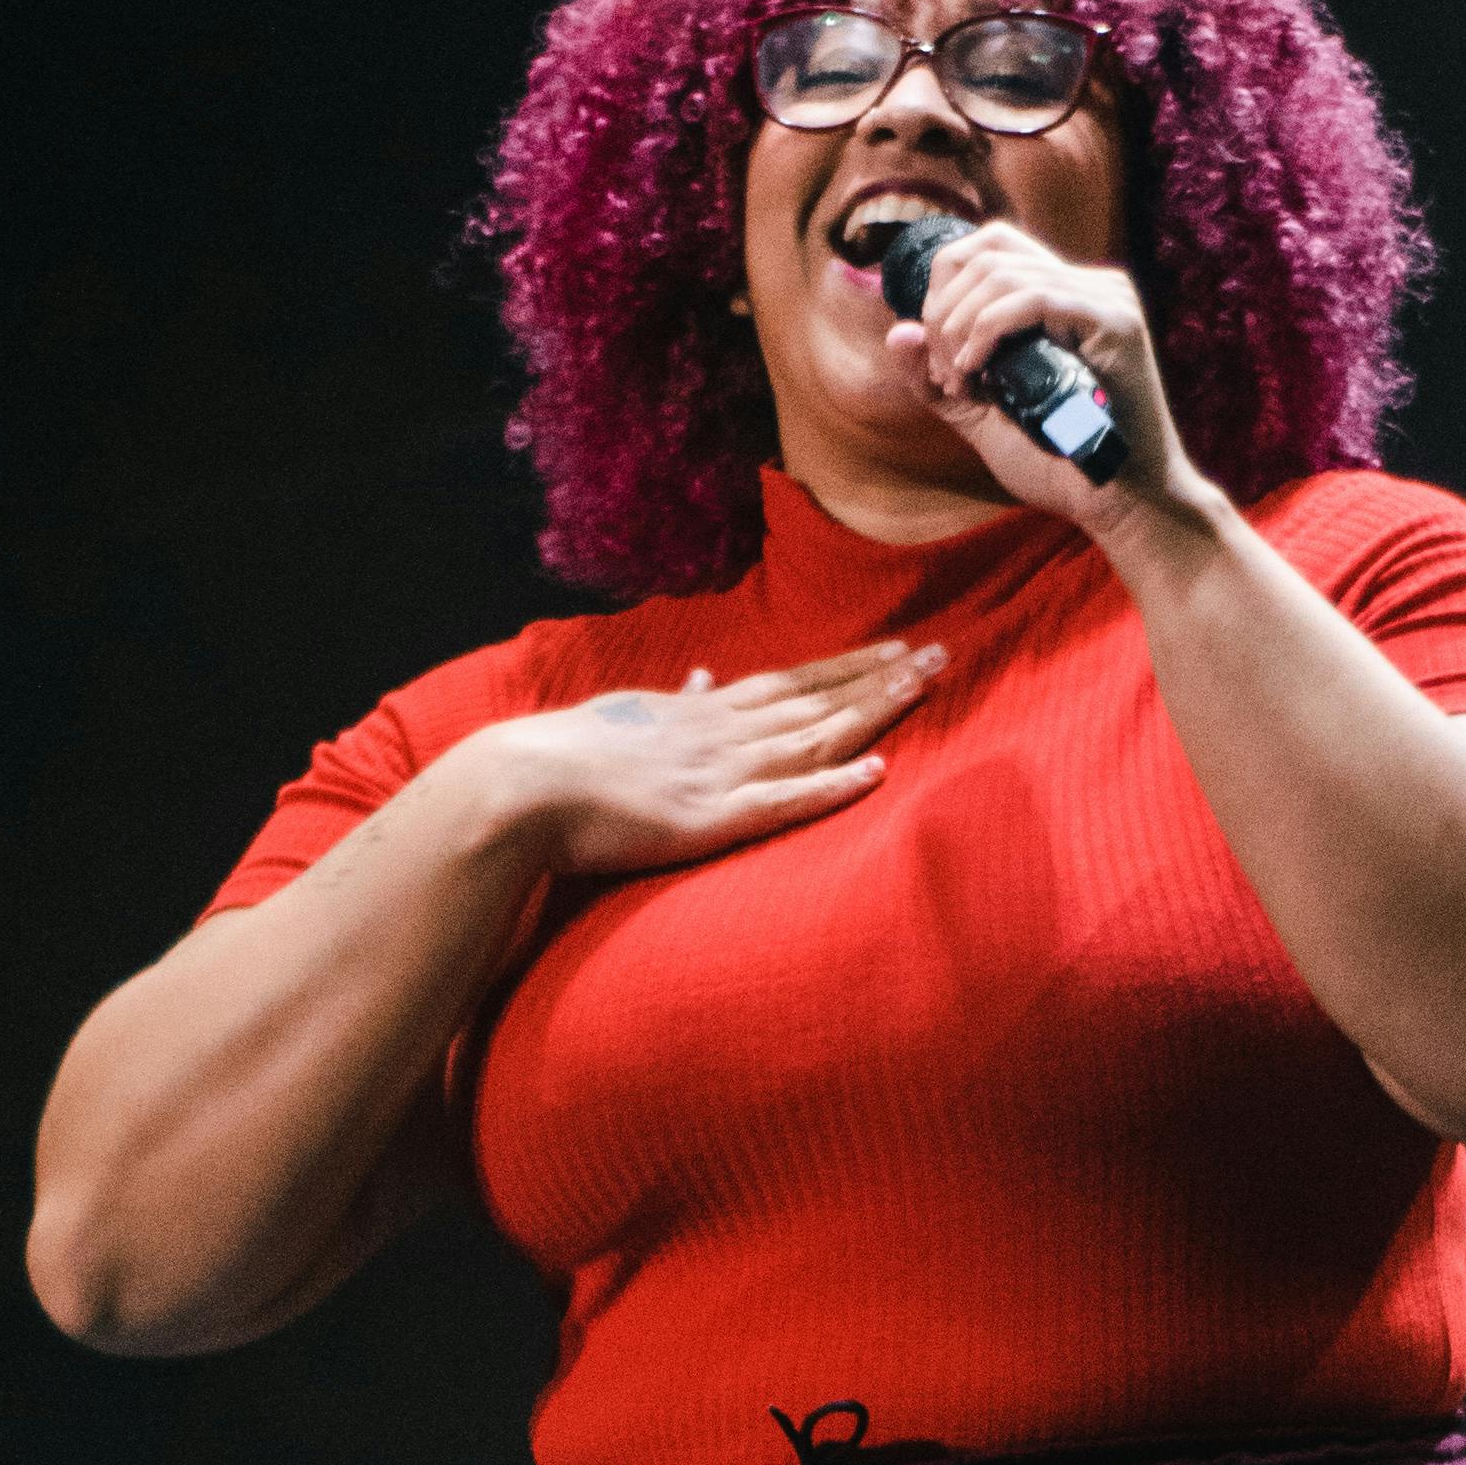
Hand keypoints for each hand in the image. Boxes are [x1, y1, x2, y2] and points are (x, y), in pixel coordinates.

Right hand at [484, 642, 941, 879]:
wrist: (522, 783)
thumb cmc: (559, 757)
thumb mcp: (622, 714)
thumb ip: (669, 701)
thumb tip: (699, 680)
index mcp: (698, 710)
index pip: (788, 682)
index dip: (844, 666)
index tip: (892, 647)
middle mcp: (721, 731)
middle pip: (817, 699)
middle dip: (881, 675)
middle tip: (943, 652)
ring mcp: (721, 771)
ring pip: (814, 734)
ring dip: (874, 709)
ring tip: (927, 686)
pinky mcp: (712, 818)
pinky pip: (786, 799)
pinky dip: (835, 786)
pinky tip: (879, 771)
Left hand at [884, 219, 1188, 535]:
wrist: (1120, 504)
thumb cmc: (1060, 463)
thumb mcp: (981, 417)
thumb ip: (938, 378)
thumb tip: (897, 331)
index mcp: (1062, 294)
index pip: (989, 246)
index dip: (944, 288)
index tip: (940, 361)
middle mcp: (1086, 283)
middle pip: (989, 248)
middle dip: (944, 308)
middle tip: (945, 374)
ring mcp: (1104, 296)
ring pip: (1002, 272)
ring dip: (960, 326)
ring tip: (960, 381)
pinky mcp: (1115, 319)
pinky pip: (1033, 298)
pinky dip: (988, 331)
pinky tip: (977, 373)